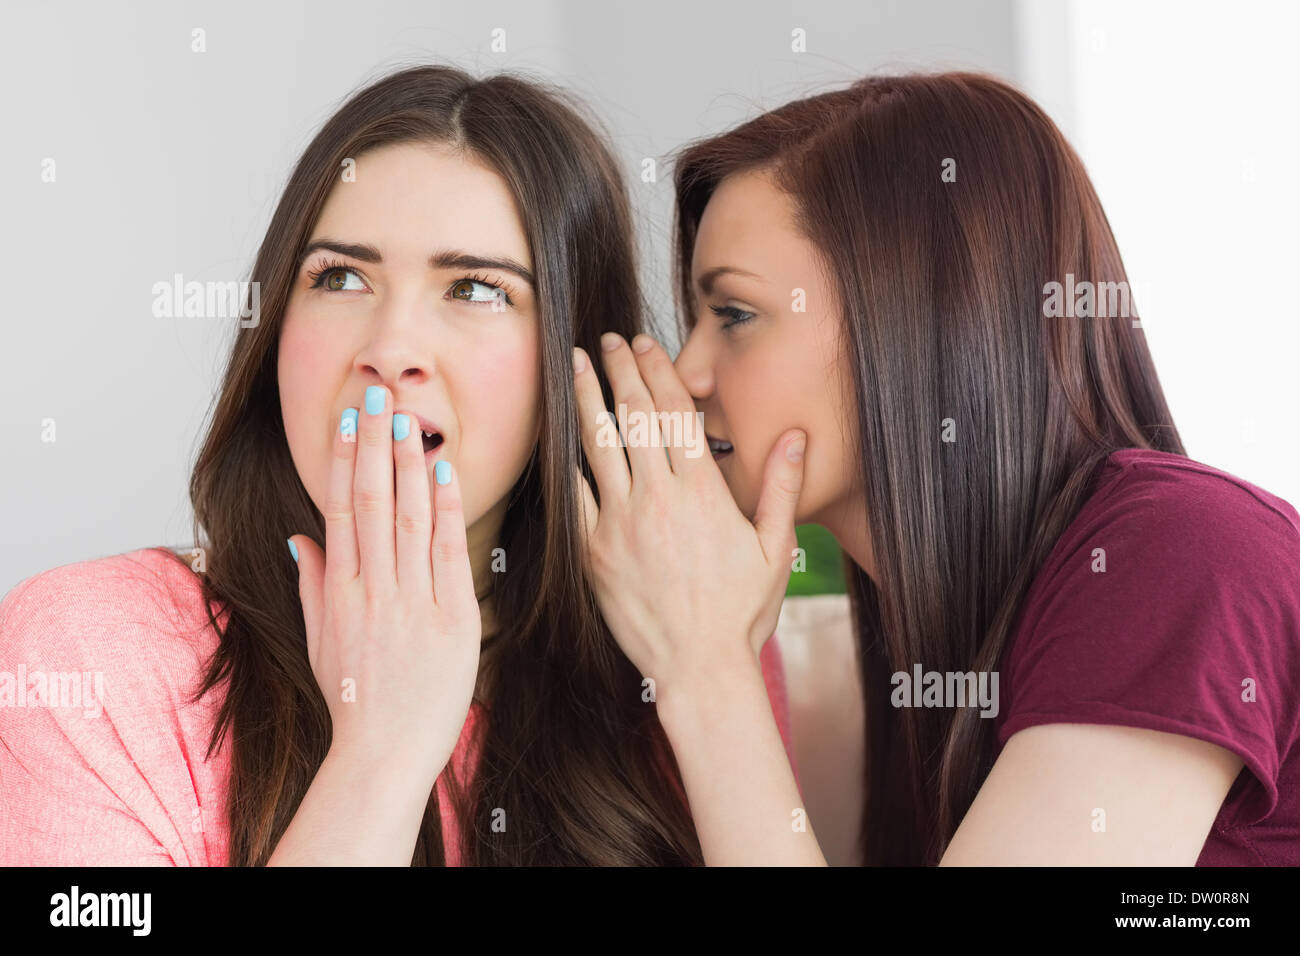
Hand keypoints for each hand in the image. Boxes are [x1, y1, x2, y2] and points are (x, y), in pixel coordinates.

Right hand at [288, 385, 480, 786]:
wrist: (384, 752)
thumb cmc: (354, 700)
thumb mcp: (321, 641)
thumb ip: (312, 586)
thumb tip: (301, 539)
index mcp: (339, 591)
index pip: (341, 509)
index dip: (344, 459)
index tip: (349, 419)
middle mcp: (373, 588)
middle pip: (372, 501)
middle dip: (375, 443)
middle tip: (379, 395)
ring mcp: (411, 601)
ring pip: (408, 517)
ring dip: (409, 463)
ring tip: (411, 419)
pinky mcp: (450, 617)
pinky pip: (446, 552)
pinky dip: (446, 509)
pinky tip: (445, 471)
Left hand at [572, 333, 806, 690]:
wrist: (698, 668)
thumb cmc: (741, 613)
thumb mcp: (775, 550)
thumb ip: (782, 488)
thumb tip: (797, 437)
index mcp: (702, 491)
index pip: (674, 412)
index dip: (657, 370)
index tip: (644, 343)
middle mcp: (657, 497)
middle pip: (632, 416)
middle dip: (618, 370)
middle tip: (606, 340)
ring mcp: (620, 523)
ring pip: (596, 445)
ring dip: (584, 398)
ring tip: (574, 364)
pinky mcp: (593, 550)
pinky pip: (574, 494)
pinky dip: (566, 459)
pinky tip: (558, 434)